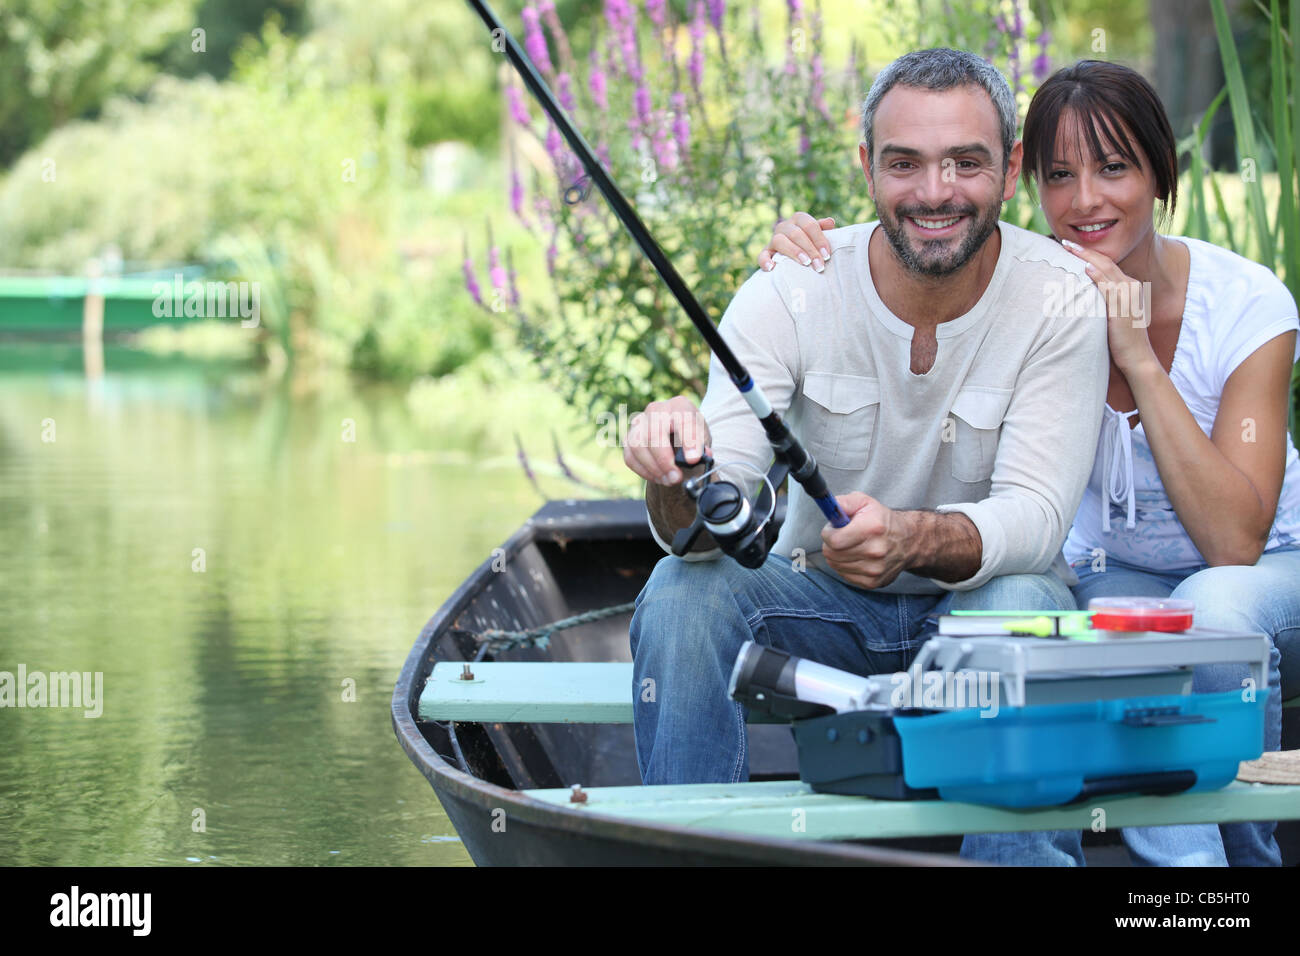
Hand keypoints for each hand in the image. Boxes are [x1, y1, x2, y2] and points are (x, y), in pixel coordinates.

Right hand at [622, 395, 712, 485]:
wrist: (675, 434)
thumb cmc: (690, 436)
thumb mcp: (702, 438)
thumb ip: (701, 448)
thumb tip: (694, 459)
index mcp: (680, 406)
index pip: (683, 420)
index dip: (688, 440)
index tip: (693, 460)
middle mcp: (656, 410)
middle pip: (654, 433)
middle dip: (665, 460)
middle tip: (676, 478)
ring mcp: (639, 422)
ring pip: (638, 446)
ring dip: (653, 468)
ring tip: (668, 480)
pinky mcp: (629, 437)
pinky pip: (630, 456)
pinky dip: (643, 471)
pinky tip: (657, 477)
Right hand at [758, 213, 835, 273]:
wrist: (796, 255)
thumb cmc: (812, 244)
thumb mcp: (818, 235)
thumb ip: (823, 229)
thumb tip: (830, 222)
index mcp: (799, 219)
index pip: (809, 225)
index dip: (819, 240)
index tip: (827, 256)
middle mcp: (784, 226)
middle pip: (796, 234)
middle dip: (810, 250)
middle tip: (819, 265)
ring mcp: (773, 239)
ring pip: (779, 240)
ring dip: (793, 252)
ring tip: (805, 264)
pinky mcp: (766, 252)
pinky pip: (762, 255)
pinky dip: (765, 261)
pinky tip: (772, 268)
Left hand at [820, 492, 910, 588]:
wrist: (908, 541)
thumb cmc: (880, 520)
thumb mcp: (864, 502)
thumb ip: (843, 503)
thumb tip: (828, 508)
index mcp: (871, 529)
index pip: (834, 541)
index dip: (828, 533)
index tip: (833, 529)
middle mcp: (874, 551)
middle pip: (832, 554)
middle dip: (831, 544)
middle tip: (842, 537)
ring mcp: (874, 569)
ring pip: (835, 565)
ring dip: (838, 555)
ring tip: (851, 546)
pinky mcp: (873, 582)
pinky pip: (844, 575)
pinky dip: (845, 566)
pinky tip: (856, 557)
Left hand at [1060, 239, 1158, 375]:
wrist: (1137, 357)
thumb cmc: (1121, 339)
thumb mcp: (1110, 314)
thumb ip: (1101, 300)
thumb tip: (1080, 292)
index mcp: (1128, 286)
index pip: (1106, 264)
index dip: (1088, 254)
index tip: (1070, 247)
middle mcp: (1130, 286)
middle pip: (1105, 262)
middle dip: (1084, 251)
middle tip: (1065, 241)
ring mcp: (1127, 296)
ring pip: (1106, 270)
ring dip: (1087, 257)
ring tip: (1069, 248)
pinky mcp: (1123, 307)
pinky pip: (1110, 288)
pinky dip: (1098, 276)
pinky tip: (1086, 268)